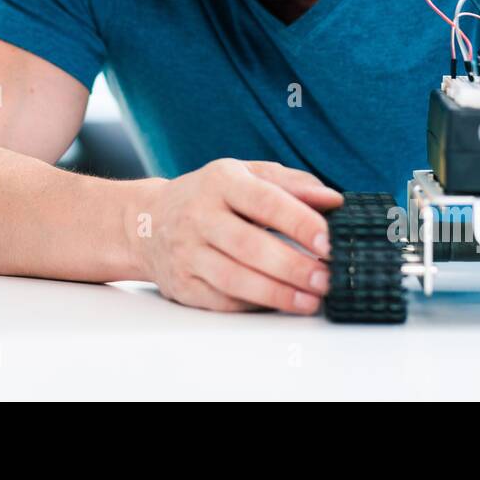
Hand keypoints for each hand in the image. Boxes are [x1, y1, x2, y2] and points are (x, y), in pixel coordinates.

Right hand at [132, 159, 342, 313]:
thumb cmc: (210, 197)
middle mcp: (199, 215)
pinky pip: (223, 300)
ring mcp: (187, 252)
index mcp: (220, 181)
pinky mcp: (182, 284)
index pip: (265, 201)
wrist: (146, 222)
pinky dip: (256, 304)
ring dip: (278, 293)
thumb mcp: (246, 175)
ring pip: (235, 279)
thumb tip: (333, 200)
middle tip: (327, 278)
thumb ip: (291, 184)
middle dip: (293, 266)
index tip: (330, 240)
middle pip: (249, 246)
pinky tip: (281, 303)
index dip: (300, 222)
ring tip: (312, 300)